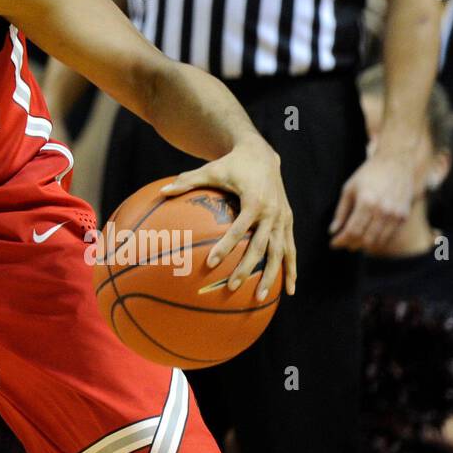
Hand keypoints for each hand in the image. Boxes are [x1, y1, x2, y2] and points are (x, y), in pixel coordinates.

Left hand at [160, 137, 296, 299]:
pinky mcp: (288, 222)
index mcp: (254, 200)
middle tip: (231, 287)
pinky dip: (291, 269)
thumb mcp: (210, 170)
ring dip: (271, 276)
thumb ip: (187, 181)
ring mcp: (283, 219)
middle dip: (247, 269)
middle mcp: (273, 212)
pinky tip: (288, 290)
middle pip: (260, 246)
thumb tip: (162, 192)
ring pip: (279, 253)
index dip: (226, 246)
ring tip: (258, 298)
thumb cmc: (232, 164)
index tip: (211, 263)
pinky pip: (291, 249)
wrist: (262, 155)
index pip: (239, 229)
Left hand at [329, 145, 420, 250]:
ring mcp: (396, 215)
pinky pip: (389, 235)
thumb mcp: (349, 189)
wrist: (396, 163)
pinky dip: (377, 240)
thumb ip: (341, 212)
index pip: (353, 231)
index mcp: (367, 202)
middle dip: (351, 245)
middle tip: (343, 244)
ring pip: (378, 240)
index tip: (333, 244)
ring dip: (364, 245)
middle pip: (365, 239)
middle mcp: (383, 211)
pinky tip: (368, 237)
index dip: (341, 241)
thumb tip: (333, 231)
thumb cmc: (368, 175)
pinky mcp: (404, 216)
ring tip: (353, 242)